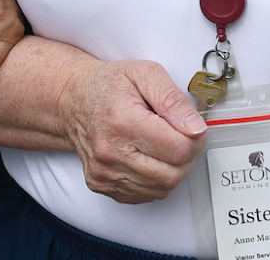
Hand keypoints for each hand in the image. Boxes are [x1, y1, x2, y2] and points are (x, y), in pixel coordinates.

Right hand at [60, 59, 206, 203]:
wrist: (73, 99)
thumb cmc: (109, 85)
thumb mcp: (144, 74)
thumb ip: (173, 99)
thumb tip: (196, 128)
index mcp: (122, 120)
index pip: (178, 149)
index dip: (194, 139)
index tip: (190, 128)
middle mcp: (110, 150)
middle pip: (172, 174)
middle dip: (185, 157)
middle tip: (178, 136)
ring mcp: (104, 171)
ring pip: (161, 188)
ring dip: (170, 169)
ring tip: (161, 144)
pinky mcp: (102, 184)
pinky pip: (144, 194)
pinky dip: (153, 179)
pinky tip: (145, 156)